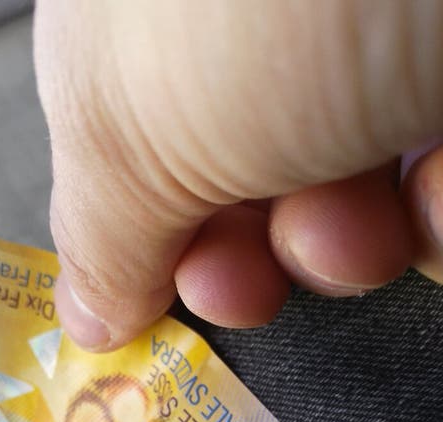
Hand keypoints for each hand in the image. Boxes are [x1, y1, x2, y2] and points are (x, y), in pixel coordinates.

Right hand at [34, 0, 442, 349]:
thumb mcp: (130, 129)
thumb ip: (99, 237)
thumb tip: (89, 316)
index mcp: (151, 30)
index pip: (144, 164)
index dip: (159, 248)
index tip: (177, 299)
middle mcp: (259, 34)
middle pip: (256, 197)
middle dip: (262, 262)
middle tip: (267, 270)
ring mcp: (368, 50)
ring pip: (362, 206)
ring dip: (356, 248)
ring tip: (365, 220)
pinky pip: (441, 191)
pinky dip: (440, 218)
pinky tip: (438, 190)